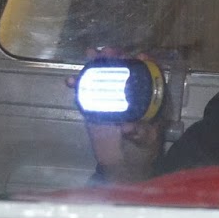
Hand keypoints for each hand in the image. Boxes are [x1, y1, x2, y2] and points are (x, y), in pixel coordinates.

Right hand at [74, 49, 165, 184]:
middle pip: (122, 72)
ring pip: (103, 79)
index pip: (146, 76)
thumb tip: (128, 127)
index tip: (139, 55)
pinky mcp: (93, 111)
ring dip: (95, 66)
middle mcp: (129, 96)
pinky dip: (78, 87)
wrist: (123, 167)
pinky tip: (71, 80)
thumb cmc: (142, 151)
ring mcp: (110, 102)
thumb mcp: (147, 141)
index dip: (143, 64)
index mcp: (147, 100)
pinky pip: (85, 96)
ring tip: (90, 55)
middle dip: (116, 59)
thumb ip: (140, 134)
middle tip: (108, 51)